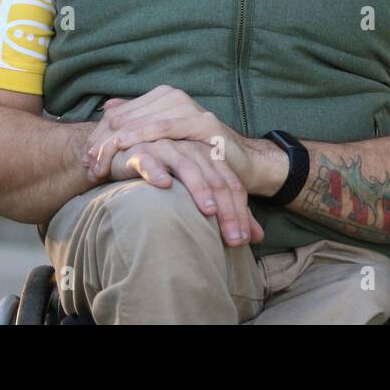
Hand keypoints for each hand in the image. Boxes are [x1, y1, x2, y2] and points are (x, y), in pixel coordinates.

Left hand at [84, 86, 249, 183]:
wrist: (239, 162)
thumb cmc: (197, 153)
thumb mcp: (163, 138)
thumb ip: (137, 120)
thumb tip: (108, 107)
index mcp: (161, 98)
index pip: (119, 115)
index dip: (100, 139)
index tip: (86, 163)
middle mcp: (174, 97)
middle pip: (126, 118)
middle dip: (105, 145)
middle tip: (89, 168)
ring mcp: (190, 108)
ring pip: (143, 122)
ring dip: (118, 144)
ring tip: (100, 161)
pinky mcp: (205, 123)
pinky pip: (169, 127)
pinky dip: (146, 135)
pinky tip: (127, 145)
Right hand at [105, 138, 264, 247]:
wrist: (132, 154)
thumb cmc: (172, 176)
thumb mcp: (202, 192)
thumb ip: (228, 210)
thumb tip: (257, 238)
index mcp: (210, 157)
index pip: (231, 185)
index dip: (240, 212)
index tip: (244, 241)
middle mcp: (192, 149)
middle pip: (215, 179)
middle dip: (226, 210)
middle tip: (232, 238)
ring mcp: (167, 148)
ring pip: (187, 167)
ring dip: (198, 188)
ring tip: (208, 210)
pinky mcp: (142, 151)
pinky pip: (150, 160)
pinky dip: (156, 171)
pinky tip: (164, 185)